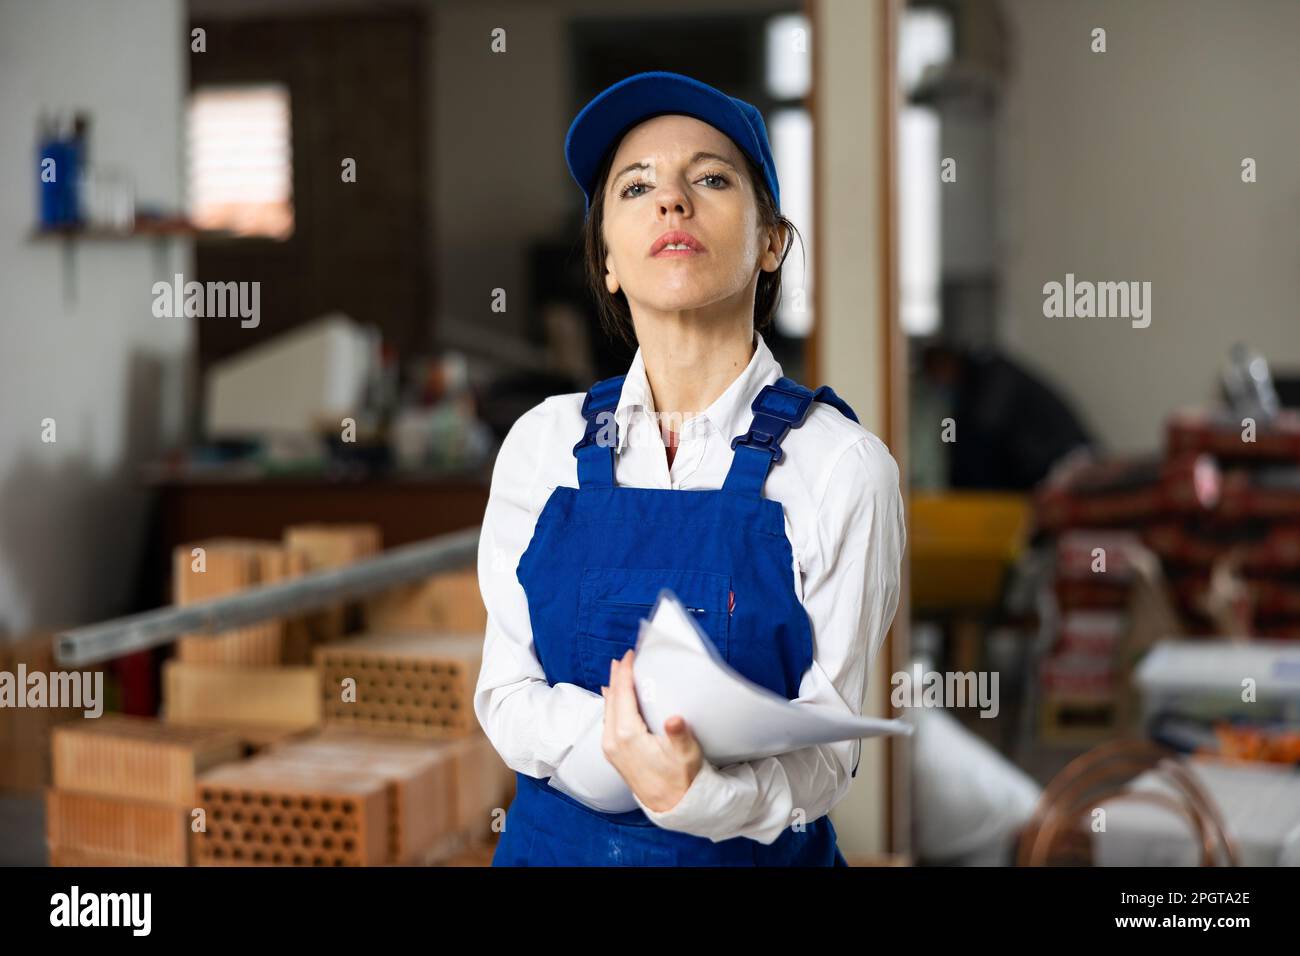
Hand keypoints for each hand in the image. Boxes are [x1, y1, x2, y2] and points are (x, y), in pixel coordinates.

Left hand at [601, 649, 703, 813]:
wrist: (672, 806)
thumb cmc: (681, 779)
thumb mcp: (685, 754)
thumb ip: (679, 734)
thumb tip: (674, 719)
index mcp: (627, 735)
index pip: (623, 695)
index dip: (626, 673)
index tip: (630, 656)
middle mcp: (613, 740)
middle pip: (612, 699)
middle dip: (617, 677)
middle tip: (623, 658)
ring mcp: (610, 748)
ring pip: (608, 709)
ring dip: (614, 689)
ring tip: (618, 673)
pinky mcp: (613, 753)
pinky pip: (608, 720)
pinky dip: (612, 704)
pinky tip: (613, 700)